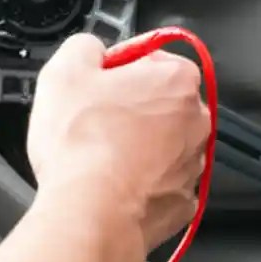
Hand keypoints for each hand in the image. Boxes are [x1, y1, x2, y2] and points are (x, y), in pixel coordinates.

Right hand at [26, 34, 210, 252]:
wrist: (89, 214)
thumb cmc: (82, 144)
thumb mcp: (64, 71)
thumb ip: (84, 47)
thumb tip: (91, 50)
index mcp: (176, 80)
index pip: (151, 58)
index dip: (118, 68)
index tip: (98, 83)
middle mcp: (196, 121)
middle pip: (161, 102)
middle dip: (131, 108)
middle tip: (94, 120)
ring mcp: (192, 165)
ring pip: (163, 144)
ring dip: (137, 146)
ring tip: (99, 156)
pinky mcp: (182, 203)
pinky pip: (161, 183)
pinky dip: (140, 183)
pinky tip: (113, 184)